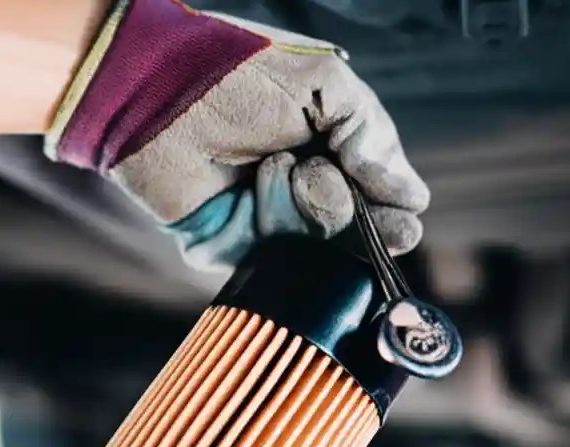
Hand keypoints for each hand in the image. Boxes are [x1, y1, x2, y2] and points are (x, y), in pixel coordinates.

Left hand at [45, 0, 428, 271]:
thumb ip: (373, 134)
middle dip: (352, 212)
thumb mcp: (324, 83)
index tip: (403, 216)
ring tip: (278, 164)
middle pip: (356, 236)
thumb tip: (411, 197)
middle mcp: (302, 192)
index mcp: (329, 152)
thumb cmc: (236, 70)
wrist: (158, 87)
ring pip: (316, 246)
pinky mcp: (229, 244)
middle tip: (327, 177)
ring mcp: (266, 222)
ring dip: (309, 203)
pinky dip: (269, 215)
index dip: (394, 214)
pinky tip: (253, 183)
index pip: (380, 200)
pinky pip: (268, 254)